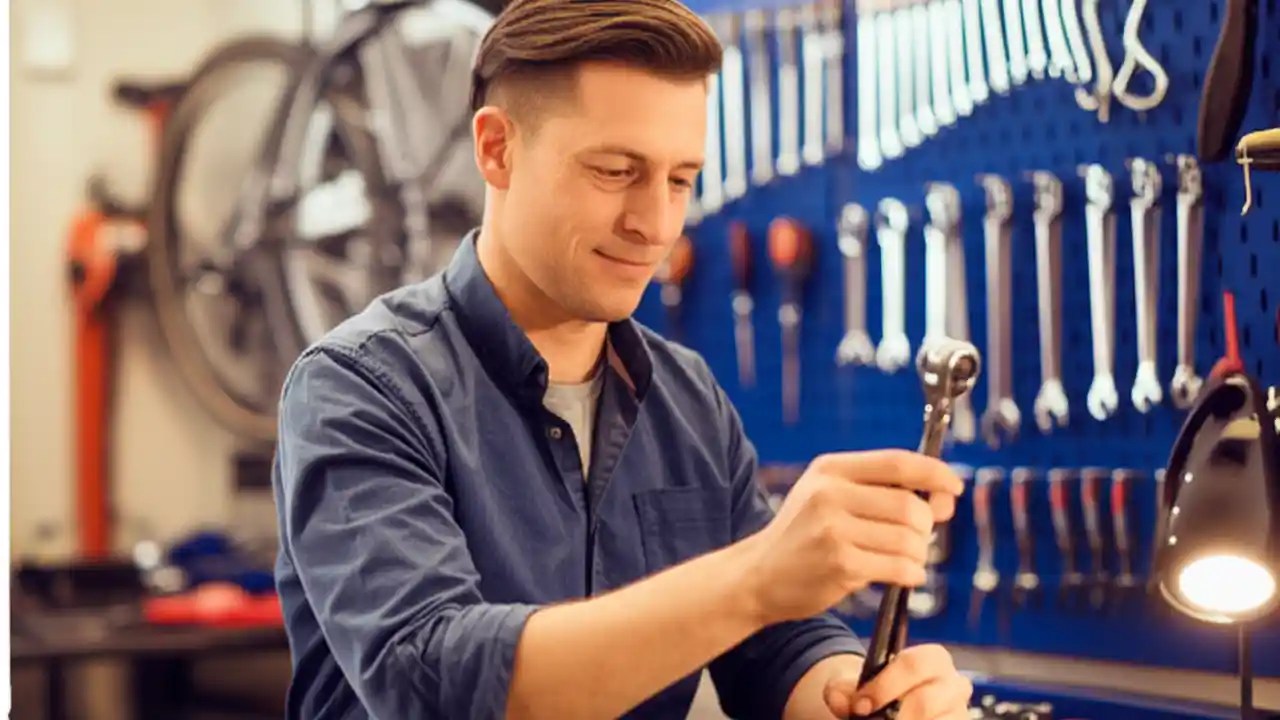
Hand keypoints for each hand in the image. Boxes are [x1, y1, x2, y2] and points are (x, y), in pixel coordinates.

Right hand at [742, 450, 963, 624]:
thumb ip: (880, 491)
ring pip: (909, 539)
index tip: (954, 487)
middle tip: (918, 538)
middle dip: (926, 526)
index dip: (934, 473)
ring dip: (919, 554)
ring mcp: (833, 529)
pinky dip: (911, 573)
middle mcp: (830, 494)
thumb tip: (944, 498)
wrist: (759, 575)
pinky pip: (899, 567)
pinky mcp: (840, 564)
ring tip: (904, 559)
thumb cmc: (804, 535)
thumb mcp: (828, 496)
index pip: (897, 463)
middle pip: (910, 505)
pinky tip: (902, 574)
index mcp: (830, 470)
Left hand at [825, 645, 971, 718]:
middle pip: (925, 702)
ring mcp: (960, 712)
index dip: (884, 686)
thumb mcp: (859, 686)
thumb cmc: (879, 692)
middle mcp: (955, 684)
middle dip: (893, 716)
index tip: (861, 706)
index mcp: (934, 659)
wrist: (891, 705)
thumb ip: (842, 688)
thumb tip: (838, 698)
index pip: (914, 664)